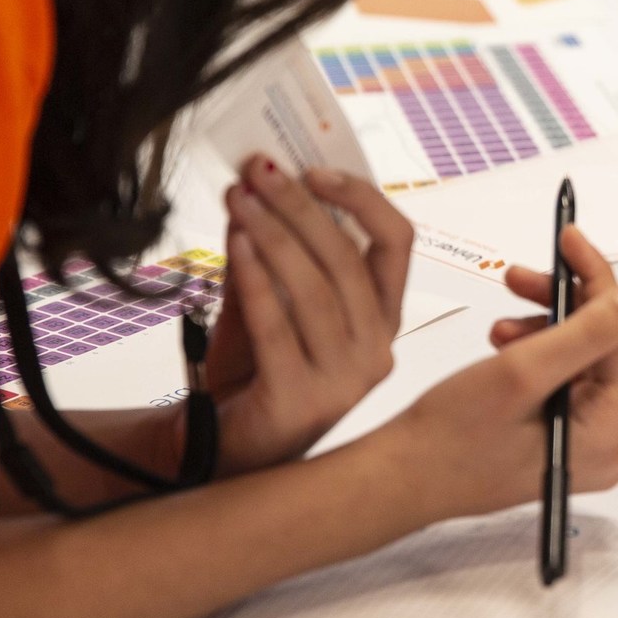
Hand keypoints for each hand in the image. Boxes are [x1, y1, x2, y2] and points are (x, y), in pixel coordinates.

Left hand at [205, 156, 414, 473]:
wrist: (221, 447)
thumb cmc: (253, 373)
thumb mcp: (262, 300)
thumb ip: (263, 252)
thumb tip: (249, 189)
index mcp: (380, 318)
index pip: (396, 244)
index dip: (361, 199)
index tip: (314, 170)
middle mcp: (376, 348)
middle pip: (349, 260)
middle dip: (300, 207)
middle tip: (259, 173)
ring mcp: (345, 380)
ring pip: (317, 290)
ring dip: (274, 235)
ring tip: (238, 201)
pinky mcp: (303, 401)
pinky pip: (279, 327)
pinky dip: (256, 280)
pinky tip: (235, 246)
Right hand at [385, 225, 617, 524]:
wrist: (398, 480)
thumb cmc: (449, 437)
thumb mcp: (522, 372)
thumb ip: (587, 331)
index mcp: (611, 433)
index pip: (617, 337)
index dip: (592, 280)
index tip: (568, 237)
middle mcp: (608, 445)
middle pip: (599, 348)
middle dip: (559, 307)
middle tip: (518, 276)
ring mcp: (584, 446)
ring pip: (576, 360)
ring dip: (540, 330)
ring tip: (497, 330)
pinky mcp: (558, 442)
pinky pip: (559, 382)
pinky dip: (532, 356)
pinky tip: (501, 348)